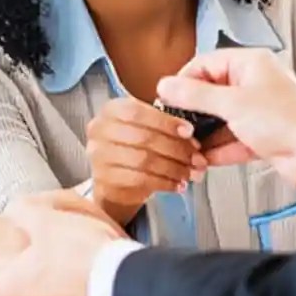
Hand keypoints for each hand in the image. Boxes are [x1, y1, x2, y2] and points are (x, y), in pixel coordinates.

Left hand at [0, 191, 125, 295]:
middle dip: (32, 288)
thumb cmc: (80, 251)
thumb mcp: (47, 219)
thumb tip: (15, 212)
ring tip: (76, 278)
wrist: (121, 283)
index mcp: (13, 288)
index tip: (7, 273)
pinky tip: (91, 292)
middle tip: (51, 266)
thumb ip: (23, 213)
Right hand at [86, 98, 204, 224]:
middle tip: (197, 158)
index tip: (189, 132)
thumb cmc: (137, 148)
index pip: (137, 112)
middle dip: (176, 148)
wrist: (117, 179)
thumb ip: (166, 126)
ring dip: (174, 168)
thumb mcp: (150, 128)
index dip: (165, 122)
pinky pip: (140, 180)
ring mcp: (98, 155)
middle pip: (143, 137)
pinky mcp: (104, 179)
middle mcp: (99, 129)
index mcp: (112, 110)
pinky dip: (164, 183)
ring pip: (143, 160)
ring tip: (191, 173)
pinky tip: (178, 185)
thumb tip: (189, 134)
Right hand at [156, 48, 295, 186]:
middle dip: (192, 112)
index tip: (167, 99)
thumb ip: (195, 95)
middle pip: (211, 94)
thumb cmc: (284, 119)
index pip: (205, 64)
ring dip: (204, 135)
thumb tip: (166, 86)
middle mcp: (253, 84)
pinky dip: (218, 150)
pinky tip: (203, 160)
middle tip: (175, 126)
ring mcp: (257, 111)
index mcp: (249, 64)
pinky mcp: (261, 135)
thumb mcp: (232, 104)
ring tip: (186, 147)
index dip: (184, 81)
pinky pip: (232, 140)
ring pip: (220, 120)